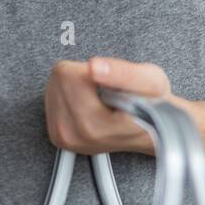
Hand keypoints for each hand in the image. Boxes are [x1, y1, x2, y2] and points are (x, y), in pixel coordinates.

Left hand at [44, 57, 172, 155]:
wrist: (152, 131)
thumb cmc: (153, 105)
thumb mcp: (151, 81)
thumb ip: (122, 73)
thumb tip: (93, 66)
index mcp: (102, 123)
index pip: (72, 77)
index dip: (95, 70)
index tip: (112, 81)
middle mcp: (80, 134)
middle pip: (61, 76)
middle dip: (84, 74)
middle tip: (106, 88)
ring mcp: (66, 137)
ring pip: (54, 84)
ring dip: (75, 83)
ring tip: (99, 97)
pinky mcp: (57, 136)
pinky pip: (51, 98)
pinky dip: (68, 94)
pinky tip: (88, 103)